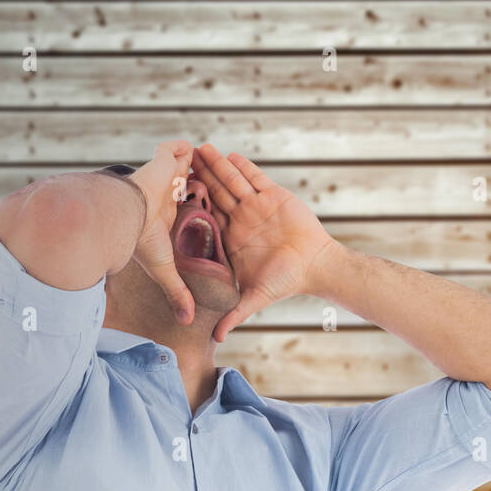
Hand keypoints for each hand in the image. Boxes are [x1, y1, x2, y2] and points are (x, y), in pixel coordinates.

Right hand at [132, 140, 195, 324]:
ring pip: (182, 166)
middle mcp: (162, 195)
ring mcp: (162, 177)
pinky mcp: (161, 161)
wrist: (125, 216)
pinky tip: (196, 149)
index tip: (208, 211)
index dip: (195, 209)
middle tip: (215, 186)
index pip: (182, 210)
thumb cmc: (140, 242)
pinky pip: (175, 148)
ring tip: (213, 162)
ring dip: (196, 164)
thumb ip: (177, 292)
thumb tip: (185, 322)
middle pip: (185, 186)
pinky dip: (184, 148)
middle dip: (199, 185)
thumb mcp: (165, 269)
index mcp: (164, 217)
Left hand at [191, 145, 336, 341]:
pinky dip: (243, 167)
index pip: (207, 217)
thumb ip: (235, 314)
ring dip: (218, 166)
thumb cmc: (287, 281)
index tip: (174, 194)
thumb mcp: (256, 298)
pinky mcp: (274, 195)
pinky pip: (255, 178)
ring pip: (233, 182)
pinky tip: (229, 155)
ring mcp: (257, 205)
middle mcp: (242, 219)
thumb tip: (217, 340)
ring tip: (201, 150)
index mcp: (232, 237)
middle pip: (216, 194)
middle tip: (181, 161)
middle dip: (200, 177)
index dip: (192, 204)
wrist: (316, 265)